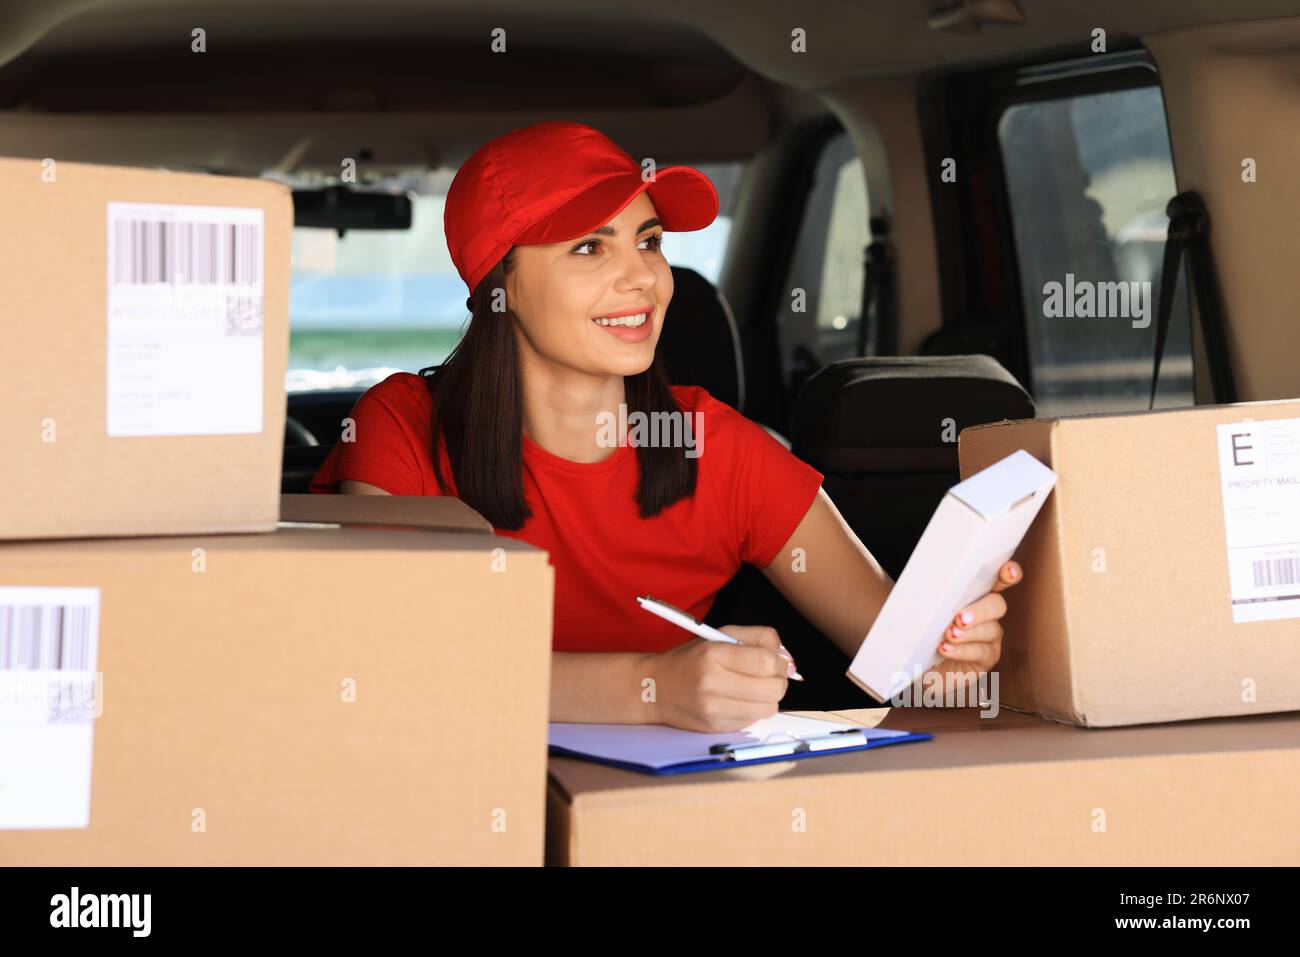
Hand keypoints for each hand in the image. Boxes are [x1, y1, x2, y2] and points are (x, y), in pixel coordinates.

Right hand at [647, 625, 796, 731]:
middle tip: (768, 675)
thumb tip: (788, 660)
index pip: (767, 663)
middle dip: (778, 681)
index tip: (775, 661)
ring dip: (768, 698)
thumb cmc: (691, 659)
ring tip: (754, 688)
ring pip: (768, 708)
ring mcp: (714, 710)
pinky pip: (753, 721)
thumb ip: (759, 638)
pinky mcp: (716, 728)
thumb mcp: (720, 635)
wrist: (656, 688)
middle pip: (773, 689)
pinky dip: (753, 710)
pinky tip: (738, 700)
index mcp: (714, 655)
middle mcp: (713, 684)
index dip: (779, 662)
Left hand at [920, 560, 1022, 698]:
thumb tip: (923, 583)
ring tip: (949, 634)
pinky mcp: (986, 657)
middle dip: (980, 610)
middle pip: (997, 605)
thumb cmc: (922, 631)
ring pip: (990, 629)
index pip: (997, 578)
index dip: (1008, 573)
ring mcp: (990, 635)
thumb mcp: (924, 610)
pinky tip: (946, 648)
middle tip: (959, 618)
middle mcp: (987, 613)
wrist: (919, 664)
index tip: (1007, 572)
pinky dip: (963, 650)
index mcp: (974, 593)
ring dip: (970, 632)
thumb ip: (930, 595)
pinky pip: (981, 652)